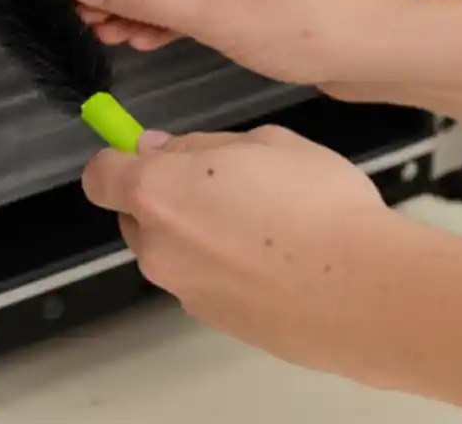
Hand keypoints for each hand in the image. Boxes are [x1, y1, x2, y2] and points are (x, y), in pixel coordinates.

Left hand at [82, 125, 405, 375]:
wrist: (361, 289)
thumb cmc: (320, 209)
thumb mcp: (265, 143)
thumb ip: (202, 145)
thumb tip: (167, 149)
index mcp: (159, 191)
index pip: (100, 175)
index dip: (118, 160)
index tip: (143, 151)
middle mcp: (158, 245)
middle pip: (134, 215)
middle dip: (165, 197)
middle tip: (221, 183)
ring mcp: (183, 287)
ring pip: (171, 249)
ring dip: (197, 234)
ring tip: (259, 223)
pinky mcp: (211, 318)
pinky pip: (202, 280)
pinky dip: (222, 267)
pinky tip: (271, 259)